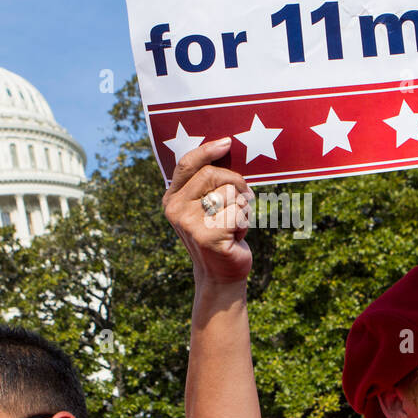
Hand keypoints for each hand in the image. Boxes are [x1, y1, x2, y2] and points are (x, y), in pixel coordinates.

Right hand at [162, 138, 253, 284]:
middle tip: (243, 199)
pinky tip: (235, 237)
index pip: (187, 164)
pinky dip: (245, 223)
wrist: (221, 274)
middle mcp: (176, 210)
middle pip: (212, 174)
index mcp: (173, 199)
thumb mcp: (208, 206)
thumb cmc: (221, 233)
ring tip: (233, 225)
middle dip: (236, 183)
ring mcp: (189, 223)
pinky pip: (239, 212)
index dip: (208, 150)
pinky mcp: (208, 236)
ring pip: (229, 193)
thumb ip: (208, 183)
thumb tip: (225, 147)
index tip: (227, 143)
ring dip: (241, 208)